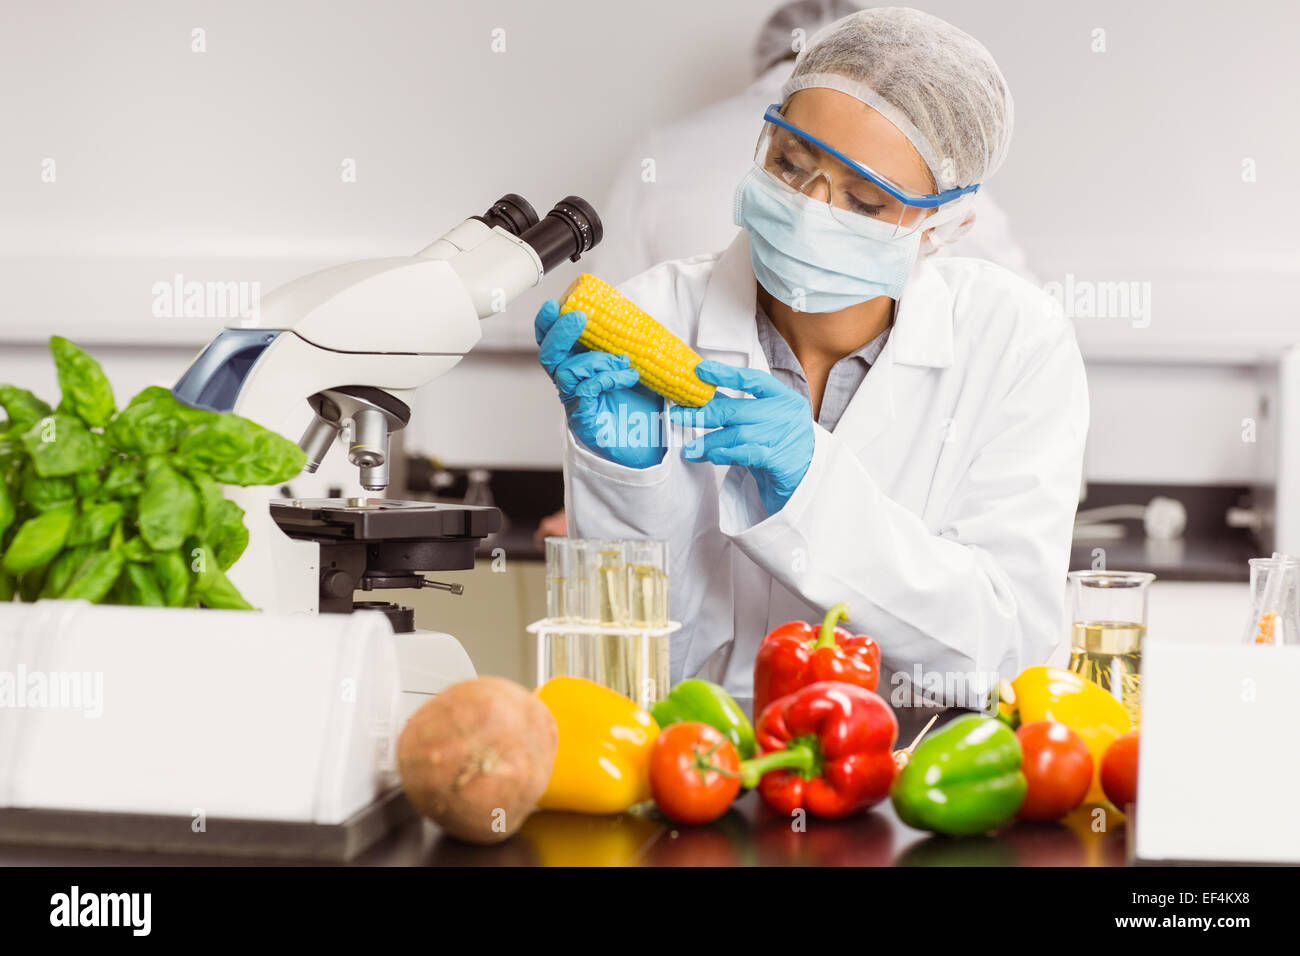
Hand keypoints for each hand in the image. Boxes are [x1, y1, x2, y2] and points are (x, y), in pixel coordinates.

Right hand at [535, 300, 666, 468]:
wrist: (647, 447)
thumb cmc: (640, 408)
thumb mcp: (635, 367)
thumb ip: (628, 345)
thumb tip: (635, 316)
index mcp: (577, 367)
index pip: (551, 343)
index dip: (548, 323)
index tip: (556, 304)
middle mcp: (570, 384)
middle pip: (548, 355)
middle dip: (559, 332)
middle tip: (579, 318)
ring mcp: (575, 403)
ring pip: (566, 371)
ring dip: (596, 359)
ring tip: (623, 360)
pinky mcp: (584, 419)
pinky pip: (586, 390)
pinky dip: (607, 377)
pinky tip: (628, 376)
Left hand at [669, 360, 813, 513]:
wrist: (809, 478)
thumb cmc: (781, 444)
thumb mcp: (765, 420)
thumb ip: (738, 407)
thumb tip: (703, 395)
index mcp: (783, 397)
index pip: (753, 380)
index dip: (726, 374)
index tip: (701, 370)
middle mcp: (785, 414)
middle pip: (737, 409)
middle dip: (703, 413)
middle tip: (678, 415)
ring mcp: (784, 437)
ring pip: (737, 434)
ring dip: (709, 441)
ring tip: (691, 448)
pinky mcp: (780, 462)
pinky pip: (748, 455)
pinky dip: (727, 454)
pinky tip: (712, 456)